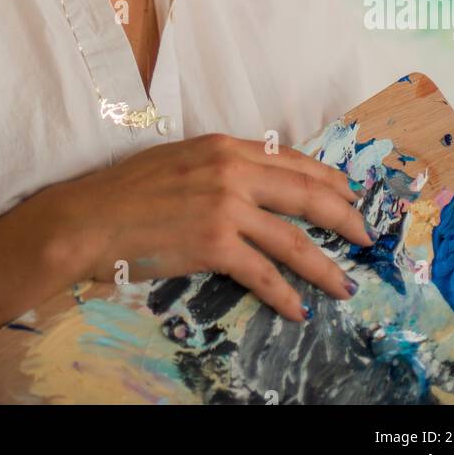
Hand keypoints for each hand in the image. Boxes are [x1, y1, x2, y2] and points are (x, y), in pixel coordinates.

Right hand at [57, 132, 371, 321]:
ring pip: (292, 239)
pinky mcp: (214, 243)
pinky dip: (285, 294)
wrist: (88, 217)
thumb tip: (253, 184)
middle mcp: (231, 170)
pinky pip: (263, 273)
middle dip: (343, 217)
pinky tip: (298, 309)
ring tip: (344, 284)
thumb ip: (219, 166)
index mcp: (224, 146)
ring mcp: (225, 207)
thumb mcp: (178, 159)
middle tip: (365, 236)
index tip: (348, 194)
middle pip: (305, 194)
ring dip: (324, 266)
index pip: (291, 160)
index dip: (326, 180)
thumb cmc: (124, 191)